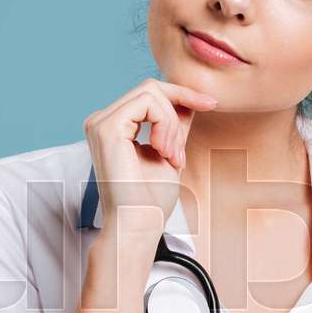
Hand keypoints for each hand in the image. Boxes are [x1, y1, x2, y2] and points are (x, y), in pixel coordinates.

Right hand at [83, 78, 216, 236]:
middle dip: (178, 111)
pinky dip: (165, 125)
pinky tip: (162, 152)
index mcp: (112, 126)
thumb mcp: (169, 152)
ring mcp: (100, 123)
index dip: (182, 94)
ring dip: (172, 124)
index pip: (149, 94)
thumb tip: (189, 99)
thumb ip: (174, 125)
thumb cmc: (150, 199)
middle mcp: (101, 121)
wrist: (138, 225)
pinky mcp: (107, 128)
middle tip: (180, 152)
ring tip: (172, 156)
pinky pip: (148, 103)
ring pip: (151, 92)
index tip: (211, 103)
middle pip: (150, 87)